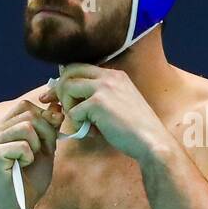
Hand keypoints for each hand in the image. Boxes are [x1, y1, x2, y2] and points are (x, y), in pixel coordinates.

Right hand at [0, 99, 63, 208]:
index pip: (25, 106)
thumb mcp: (45, 151)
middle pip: (29, 113)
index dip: (43, 118)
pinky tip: (20, 168)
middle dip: (44, 133)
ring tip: (28, 162)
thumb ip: (49, 130)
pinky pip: (23, 145)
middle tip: (39, 154)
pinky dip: (29, 158)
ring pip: (27, 127)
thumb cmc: (28, 183)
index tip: (46, 140)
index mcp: (3, 129)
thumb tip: (56, 107)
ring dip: (36, 147)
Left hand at [41, 64, 172, 163]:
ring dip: (68, 108)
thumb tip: (68, 96)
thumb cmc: (133, 129)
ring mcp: (104, 87)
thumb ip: (97, 96)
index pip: (79, 67)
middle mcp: (109, 76)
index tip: (57, 96)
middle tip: (63, 109)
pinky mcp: (98, 103)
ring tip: (83, 123)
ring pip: (67, 88)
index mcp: (114, 74)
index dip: (65, 81)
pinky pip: (73, 112)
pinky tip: (93, 132)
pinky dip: (78, 125)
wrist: (150, 141)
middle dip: (60, 90)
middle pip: (69, 71)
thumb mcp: (117, 103)